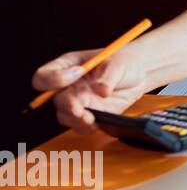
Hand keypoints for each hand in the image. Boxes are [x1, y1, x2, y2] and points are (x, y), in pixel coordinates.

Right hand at [31, 48, 151, 132]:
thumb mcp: (117, 63)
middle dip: (66, 105)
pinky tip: (95, 123)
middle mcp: (69, 86)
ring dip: (75, 119)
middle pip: (55, 99)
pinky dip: (85, 127)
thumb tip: (101, 90)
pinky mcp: (91, 114)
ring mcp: (78, 101)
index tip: (76, 74)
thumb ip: (107, 77)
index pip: (44, 76)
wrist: (139, 74)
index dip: (54, 79)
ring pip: (65, 116)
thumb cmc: (123, 62)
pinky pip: (80, 126)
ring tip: (90, 119)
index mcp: (68, 67)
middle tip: (79, 109)